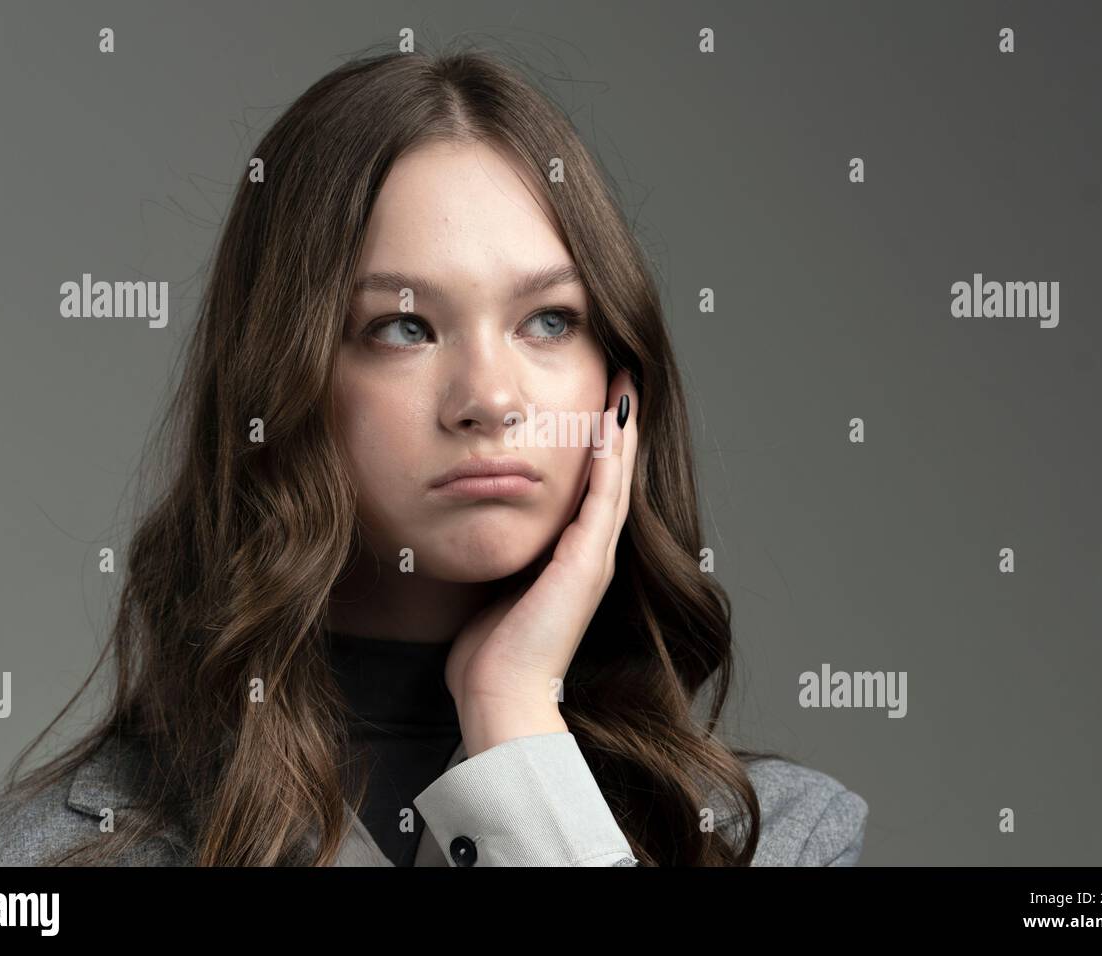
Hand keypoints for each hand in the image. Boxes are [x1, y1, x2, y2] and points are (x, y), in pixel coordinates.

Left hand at [445, 368, 638, 756]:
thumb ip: (499, 558)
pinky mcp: (587, 564)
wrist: (501, 695)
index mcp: (571, 560)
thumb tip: (476, 528)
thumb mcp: (495, 588)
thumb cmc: (490, 654)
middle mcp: (592, 555)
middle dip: (616, 427)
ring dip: (621, 432)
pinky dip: (610, 459)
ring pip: (615, 480)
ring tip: (625, 387)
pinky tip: (612, 423)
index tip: (594, 402)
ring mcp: (595, 559)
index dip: (597, 445)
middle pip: (612, 477)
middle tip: (622, 379)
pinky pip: (604, 498)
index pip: (591, 489)